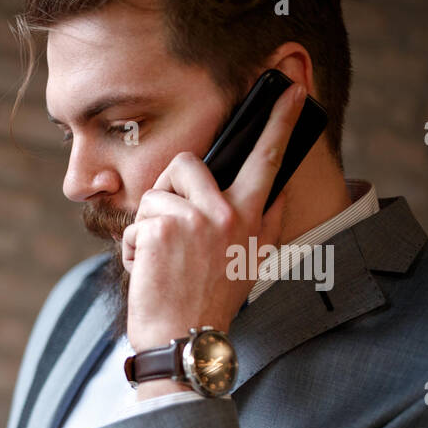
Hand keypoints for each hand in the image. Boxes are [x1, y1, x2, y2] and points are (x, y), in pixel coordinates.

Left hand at [121, 81, 306, 350]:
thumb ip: (263, 223)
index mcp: (252, 217)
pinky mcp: (162, 229)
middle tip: (170, 232)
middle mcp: (228, 213)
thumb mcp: (249, 262)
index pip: (268, 159)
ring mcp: (195, 219)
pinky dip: (133, 249)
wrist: (183, 340)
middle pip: (186, 164)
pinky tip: (149, 273)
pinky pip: (136, 223)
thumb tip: (274, 189)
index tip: (294, 87)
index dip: (280, 120)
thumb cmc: (208, 304)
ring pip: (154, 196)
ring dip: (148, 228)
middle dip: (167, 190)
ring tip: (163, 261)